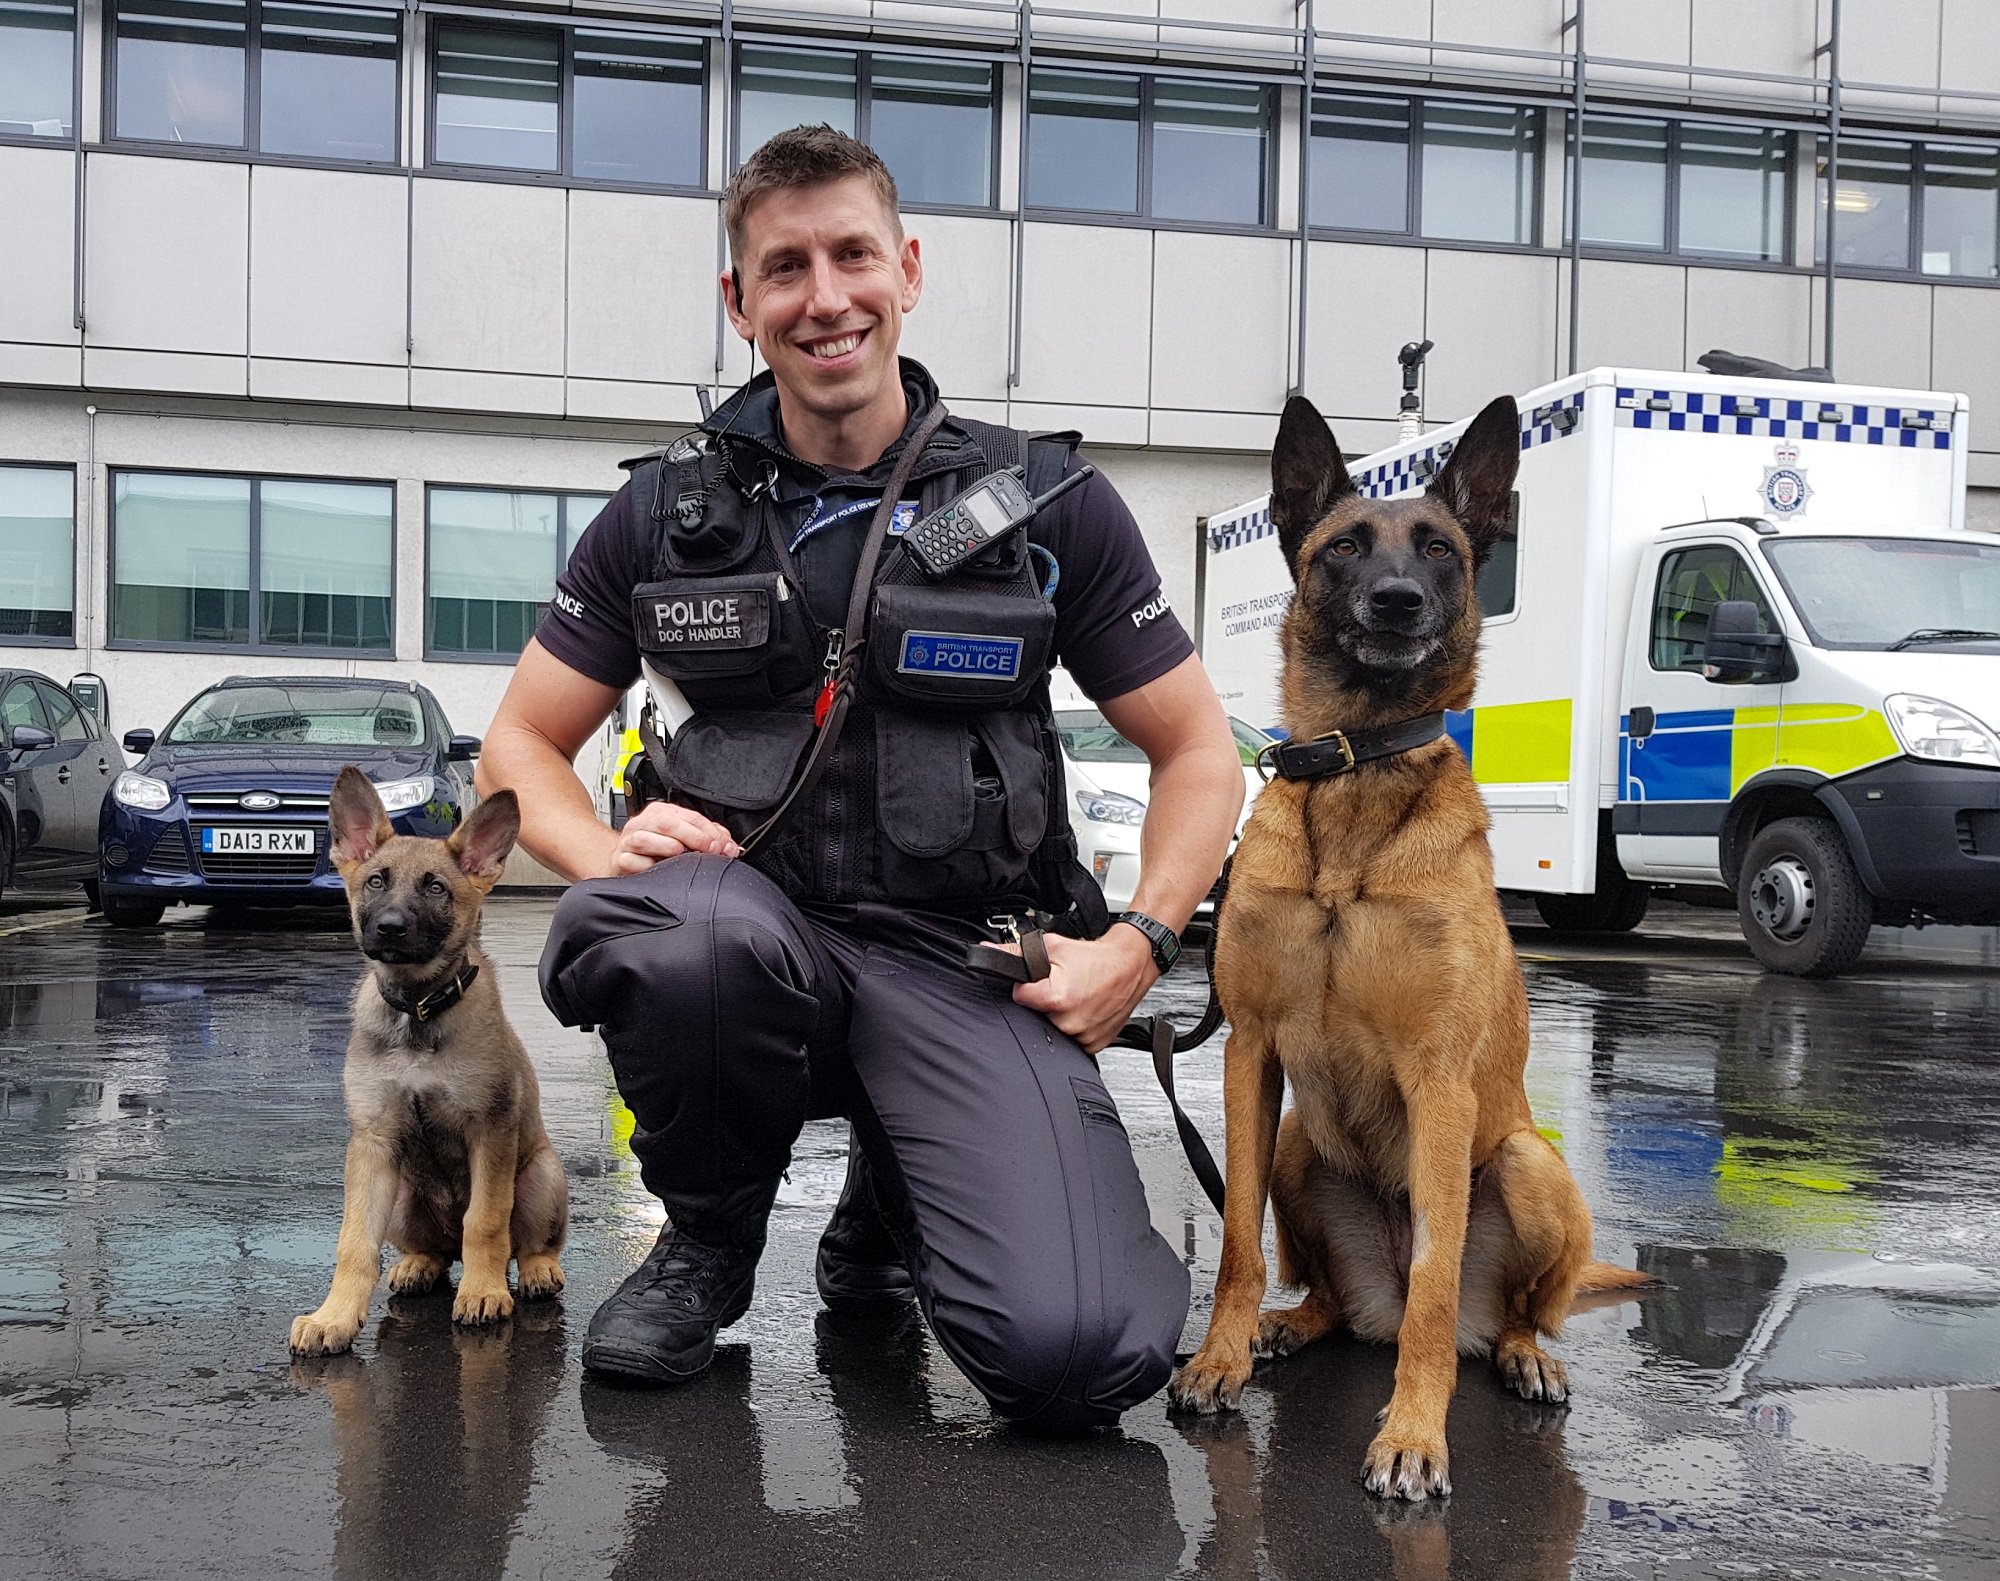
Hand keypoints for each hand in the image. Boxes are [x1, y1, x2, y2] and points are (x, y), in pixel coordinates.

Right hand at [600, 800, 739, 875]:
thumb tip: (728, 845)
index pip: (690, 816)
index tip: (725, 846)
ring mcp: (629, 841)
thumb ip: (706, 838)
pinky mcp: (620, 860)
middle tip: (711, 850)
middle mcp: (643, 823)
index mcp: (661, 813)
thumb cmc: (655, 851)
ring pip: (646, 838)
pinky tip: (657, 868)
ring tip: (682, 855)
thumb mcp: (681, 839)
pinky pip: (632, 861)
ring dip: (668, 847)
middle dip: (694, 837)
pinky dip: (646, 865)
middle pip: (668, 823)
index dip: (710, 831)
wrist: (623, 864)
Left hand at [1006, 925, 1157, 1054]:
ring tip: (1075, 997)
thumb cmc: (1096, 958)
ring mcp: (1082, 1036)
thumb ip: (1016, 953)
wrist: (1130, 965)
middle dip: (1043, 1002)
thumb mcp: (1053, 946)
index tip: (1038, 981)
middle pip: (1035, 1016)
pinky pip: (1073, 1039)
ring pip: (1054, 1029)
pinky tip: (1084, 1008)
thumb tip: (989, 953)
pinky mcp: (1093, 1045)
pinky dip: (1075, 1025)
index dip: (1026, 986)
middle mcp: (1069, 1022)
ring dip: (1058, 1015)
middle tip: (1061, 986)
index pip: (1020, 997)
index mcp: (1056, 999)